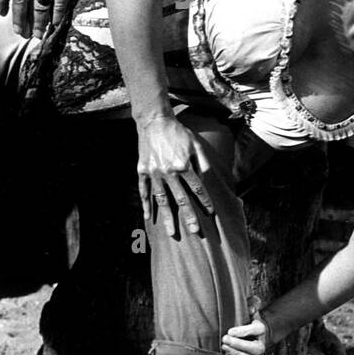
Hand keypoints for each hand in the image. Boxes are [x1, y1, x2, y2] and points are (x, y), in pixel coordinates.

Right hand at [136, 114, 213, 238]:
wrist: (154, 122)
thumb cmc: (178, 133)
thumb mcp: (196, 145)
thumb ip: (203, 163)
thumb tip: (209, 180)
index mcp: (183, 165)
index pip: (197, 189)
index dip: (205, 201)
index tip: (211, 213)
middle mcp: (169, 172)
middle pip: (181, 199)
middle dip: (189, 217)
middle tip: (195, 232)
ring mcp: (154, 172)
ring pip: (162, 200)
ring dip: (167, 217)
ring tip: (172, 232)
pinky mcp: (142, 171)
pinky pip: (144, 190)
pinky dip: (146, 204)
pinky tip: (148, 217)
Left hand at [222, 318, 269, 354]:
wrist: (255, 339)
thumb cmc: (250, 328)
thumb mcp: (251, 319)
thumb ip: (249, 317)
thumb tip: (245, 316)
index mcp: (262, 331)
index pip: (256, 331)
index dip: (243, 332)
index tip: (230, 331)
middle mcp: (263, 347)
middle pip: (255, 349)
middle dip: (238, 345)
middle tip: (225, 339)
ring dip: (237, 354)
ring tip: (225, 348)